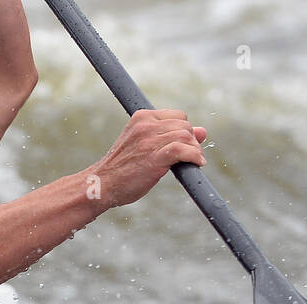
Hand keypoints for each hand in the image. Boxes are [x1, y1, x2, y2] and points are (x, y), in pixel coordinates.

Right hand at [85, 109, 206, 208]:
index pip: (177, 116)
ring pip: (186, 135)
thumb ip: (171, 136)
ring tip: (194, 161)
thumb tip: (203, 131)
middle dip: (192, 140)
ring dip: (195, 150)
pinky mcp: (155, 156)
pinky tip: (197, 164)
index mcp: (142, 117)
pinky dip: (194, 156)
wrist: (103, 184)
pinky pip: (183, 149)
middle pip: (184, 125)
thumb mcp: (145, 145)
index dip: (185, 130)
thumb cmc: (123, 169)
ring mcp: (150, 140)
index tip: (185, 145)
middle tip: (190, 156)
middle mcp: (146, 125)